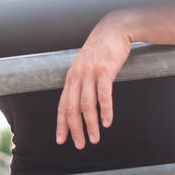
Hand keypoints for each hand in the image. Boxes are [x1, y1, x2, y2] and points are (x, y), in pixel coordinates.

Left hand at [56, 14, 133, 148]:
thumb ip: (84, 83)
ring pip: (87, 105)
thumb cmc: (102, 50)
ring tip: (94, 139)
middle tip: (79, 145)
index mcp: (71, 78)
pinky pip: (103, 94)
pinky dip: (105, 110)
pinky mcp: (104, 70)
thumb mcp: (87, 67)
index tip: (61, 140)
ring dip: (90, 125)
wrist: (114, 29)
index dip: (61, 124)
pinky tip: (107, 123)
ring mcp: (90, 73)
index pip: (62, 105)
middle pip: (72, 108)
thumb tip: (84, 103)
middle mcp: (77, 76)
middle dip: (74, 129)